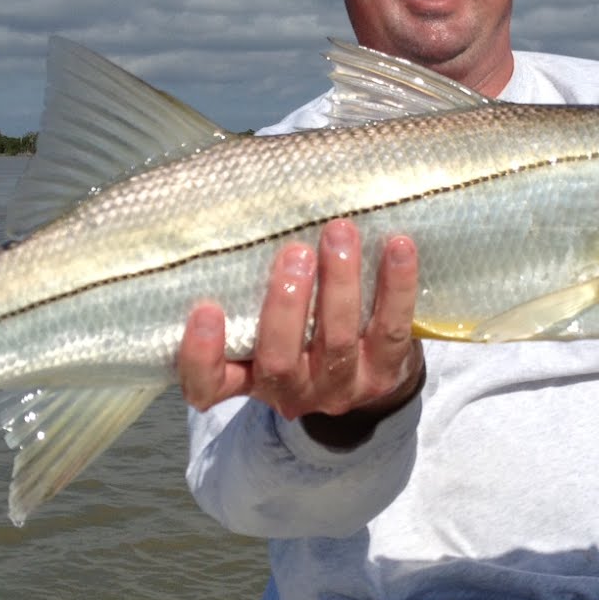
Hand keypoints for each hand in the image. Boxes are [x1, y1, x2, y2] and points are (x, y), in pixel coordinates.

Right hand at [178, 220, 423, 443]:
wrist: (369, 365)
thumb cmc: (299, 328)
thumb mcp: (262, 319)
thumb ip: (244, 286)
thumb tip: (229, 208)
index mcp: (247, 377)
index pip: (208, 386)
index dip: (201, 357)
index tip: (205, 309)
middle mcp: (290, 391)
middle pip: (279, 361)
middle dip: (286, 306)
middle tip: (295, 253)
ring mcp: (340, 387)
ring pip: (337, 342)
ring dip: (339, 285)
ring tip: (339, 234)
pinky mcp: (385, 373)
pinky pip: (391, 329)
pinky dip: (396, 287)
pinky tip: (398, 246)